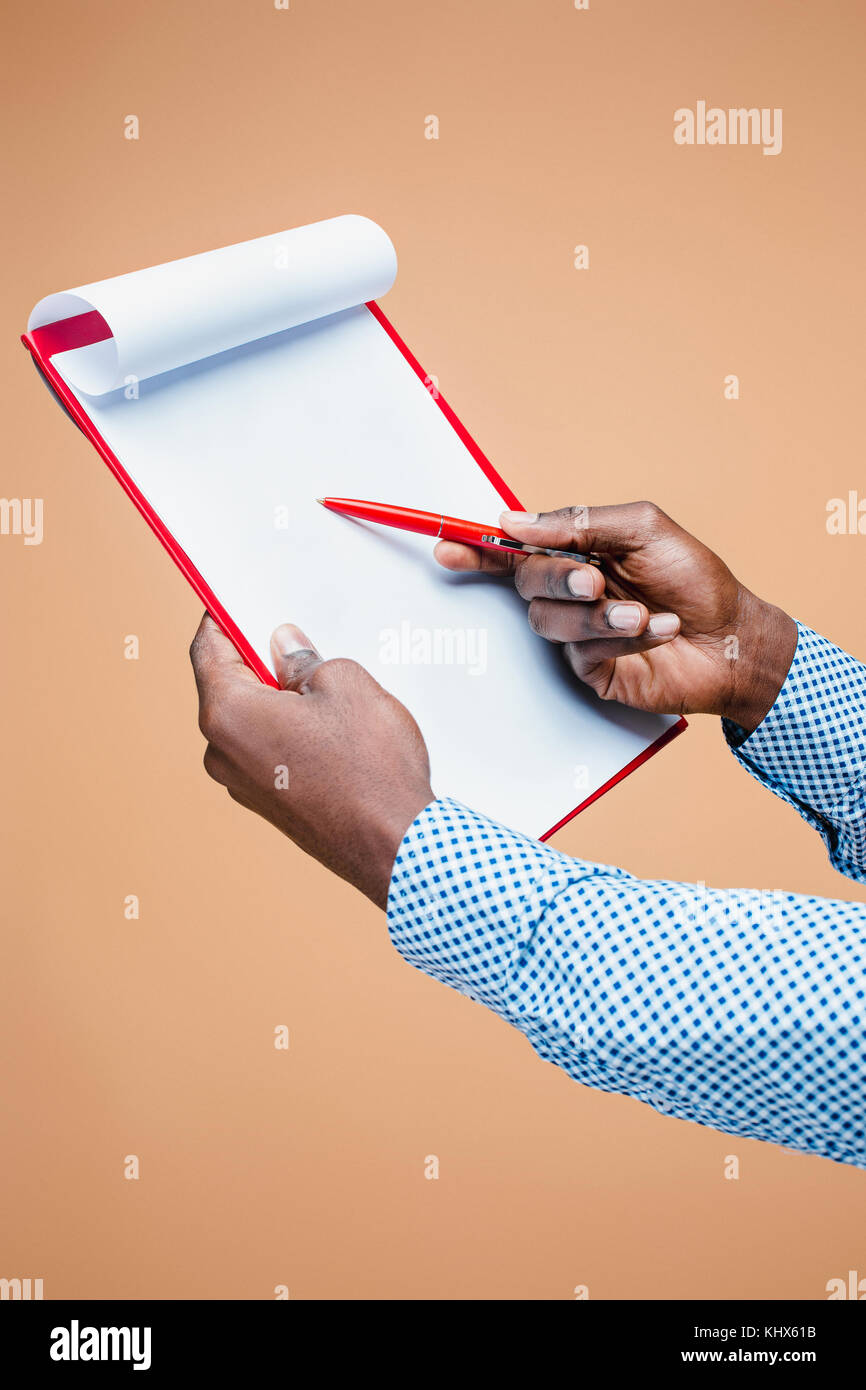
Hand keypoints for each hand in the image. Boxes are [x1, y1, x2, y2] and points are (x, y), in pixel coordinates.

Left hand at [190, 615, 433, 907]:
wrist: (396, 846)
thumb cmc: (370, 767)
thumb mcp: (343, 683)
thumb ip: (302, 660)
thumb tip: (284, 650)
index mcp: (228, 714)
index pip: (207, 650)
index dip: (221, 618)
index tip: (231, 603)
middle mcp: (222, 753)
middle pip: (227, 687)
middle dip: (258, 661)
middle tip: (297, 643)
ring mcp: (243, 786)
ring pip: (250, 722)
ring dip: (277, 701)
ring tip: (327, 694)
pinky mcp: (269, 806)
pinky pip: (266, 753)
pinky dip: (287, 734)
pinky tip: (329, 732)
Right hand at [436, 501, 796, 730]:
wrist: (734, 638)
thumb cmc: (696, 579)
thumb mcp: (643, 528)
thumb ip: (578, 521)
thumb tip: (514, 522)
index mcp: (578, 552)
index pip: (514, 549)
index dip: (477, 549)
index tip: (446, 546)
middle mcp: (571, 592)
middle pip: (527, 581)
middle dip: (557, 579)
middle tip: (595, 582)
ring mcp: (578, 633)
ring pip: (549, 620)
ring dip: (601, 615)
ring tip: (645, 613)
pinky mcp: (591, 669)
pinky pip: (582, 650)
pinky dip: (626, 636)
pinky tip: (660, 629)